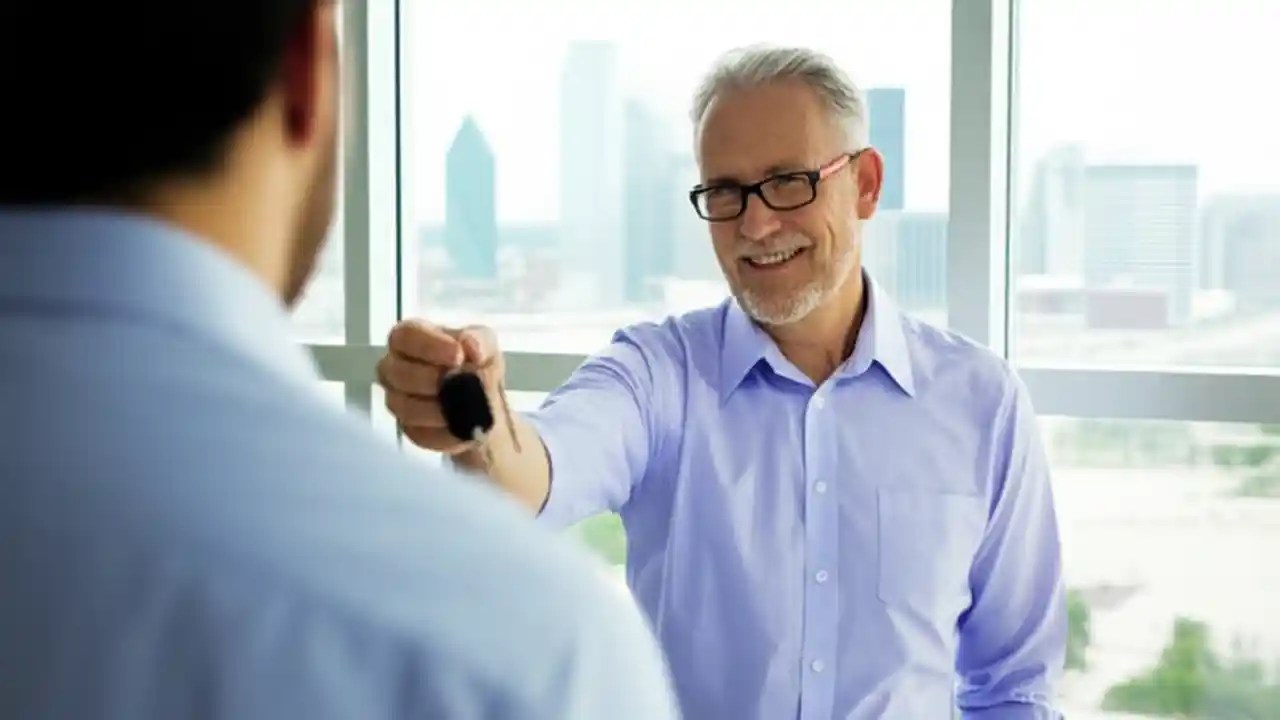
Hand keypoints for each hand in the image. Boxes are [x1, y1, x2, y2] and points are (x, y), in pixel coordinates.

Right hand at [376, 319, 505, 454]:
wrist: (486, 402)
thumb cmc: (477, 363)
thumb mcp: (485, 344)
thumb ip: (479, 339)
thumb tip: (472, 348)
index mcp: (410, 338)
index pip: (405, 336)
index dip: (429, 346)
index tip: (458, 356)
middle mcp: (394, 368)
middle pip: (398, 373)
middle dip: (431, 379)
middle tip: (459, 383)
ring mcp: (397, 400)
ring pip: (405, 407)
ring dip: (438, 409)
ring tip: (464, 406)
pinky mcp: (408, 429)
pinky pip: (419, 433)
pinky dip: (444, 431)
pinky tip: (462, 425)